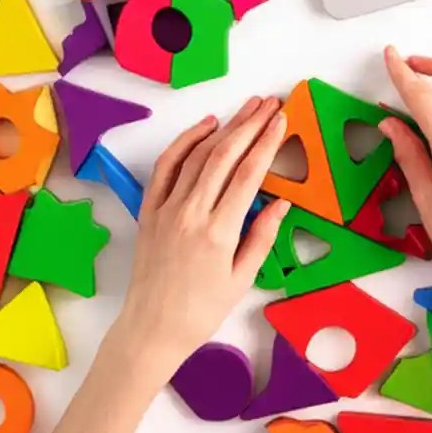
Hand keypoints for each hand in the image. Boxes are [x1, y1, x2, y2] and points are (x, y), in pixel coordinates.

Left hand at [112, 97, 291, 372]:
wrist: (152, 328)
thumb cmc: (202, 310)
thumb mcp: (243, 278)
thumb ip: (263, 236)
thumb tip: (282, 202)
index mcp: (218, 232)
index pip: (248, 174)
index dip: (267, 143)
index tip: (281, 121)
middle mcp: (190, 214)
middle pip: (224, 156)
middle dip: (250, 125)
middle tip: (270, 104)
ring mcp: (166, 209)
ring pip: (198, 155)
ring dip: (225, 127)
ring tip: (247, 108)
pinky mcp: (149, 210)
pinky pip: (167, 166)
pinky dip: (186, 142)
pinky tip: (206, 127)